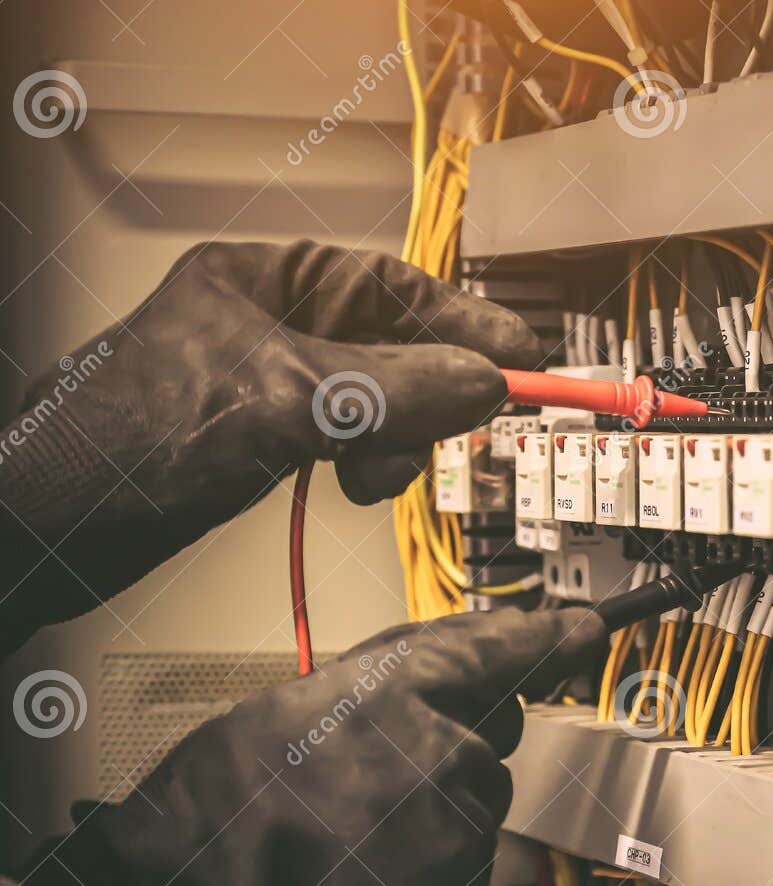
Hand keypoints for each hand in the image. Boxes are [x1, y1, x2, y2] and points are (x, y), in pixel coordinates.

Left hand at [0, 240, 538, 638]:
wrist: (55, 524)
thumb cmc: (131, 440)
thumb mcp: (287, 402)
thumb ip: (394, 390)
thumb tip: (480, 382)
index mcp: (264, 281)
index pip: (391, 285)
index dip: (463, 318)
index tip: (523, 353)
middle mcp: (269, 325)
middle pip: (392, 346)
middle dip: (426, 395)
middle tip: (450, 430)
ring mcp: (267, 384)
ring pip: (377, 401)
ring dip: (396, 442)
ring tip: (374, 478)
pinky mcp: (264, 439)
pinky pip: (349, 440)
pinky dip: (368, 464)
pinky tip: (353, 486)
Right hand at [21, 605, 605, 885]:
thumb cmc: (224, 795)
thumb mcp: (311, 697)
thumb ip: (408, 680)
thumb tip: (484, 670)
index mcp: (401, 696)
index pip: (497, 654)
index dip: (546, 639)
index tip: (585, 629)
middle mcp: (441, 763)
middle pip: (486, 762)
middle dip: (442, 772)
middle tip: (357, 788)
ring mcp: (446, 845)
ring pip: (472, 832)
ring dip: (426, 839)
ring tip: (342, 844)